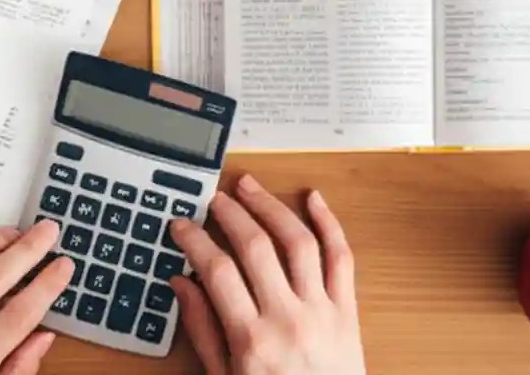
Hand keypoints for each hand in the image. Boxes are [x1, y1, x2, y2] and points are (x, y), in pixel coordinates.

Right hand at [169, 174, 364, 374]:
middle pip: (255, 248)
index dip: (195, 241)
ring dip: (272, 207)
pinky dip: (329, 223)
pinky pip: (341, 257)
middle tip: (214, 199)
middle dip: (230, 215)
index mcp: (252, 341)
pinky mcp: (348, 311)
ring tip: (250, 188)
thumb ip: (204, 331)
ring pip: (298, 242)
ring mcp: (323, 311)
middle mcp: (288, 320)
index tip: (182, 225)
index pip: (218, 273)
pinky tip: (313, 199)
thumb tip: (182, 284)